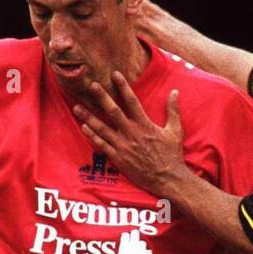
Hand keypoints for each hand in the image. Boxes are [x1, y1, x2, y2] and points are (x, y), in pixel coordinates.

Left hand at [73, 73, 186, 196]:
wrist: (168, 179)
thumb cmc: (172, 155)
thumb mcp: (175, 131)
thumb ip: (173, 110)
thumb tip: (175, 92)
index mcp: (145, 124)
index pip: (131, 101)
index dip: (122, 86)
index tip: (115, 74)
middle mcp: (132, 133)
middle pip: (113, 111)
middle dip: (102, 97)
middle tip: (91, 85)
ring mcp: (124, 146)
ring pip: (103, 128)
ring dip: (89, 117)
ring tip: (77, 107)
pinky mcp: (119, 159)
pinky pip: (103, 146)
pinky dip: (93, 136)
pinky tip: (84, 127)